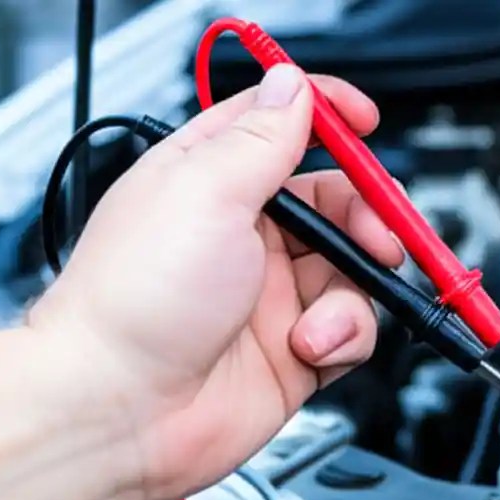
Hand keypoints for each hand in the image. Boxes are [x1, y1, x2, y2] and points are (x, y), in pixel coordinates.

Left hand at [29, 65, 402, 499]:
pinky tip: (309, 347)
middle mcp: (244, 235)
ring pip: (354, 272)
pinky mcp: (295, 351)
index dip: (327, 116)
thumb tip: (294, 87)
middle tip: (379, 236)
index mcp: (211, 180)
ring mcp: (271, 296)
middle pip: (336, 203)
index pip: (280, 126)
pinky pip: (352, 330)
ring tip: (320, 316)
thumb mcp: (204, 192)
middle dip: (368, 216)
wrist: (120, 411)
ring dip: (352, 292)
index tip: (365, 122)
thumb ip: (262, 139)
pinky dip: (344, 337)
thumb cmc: (134, 302)